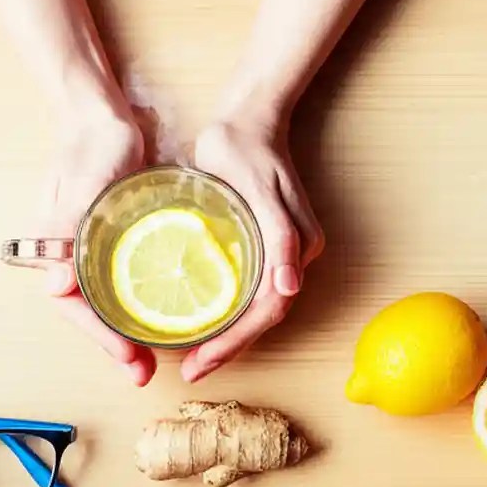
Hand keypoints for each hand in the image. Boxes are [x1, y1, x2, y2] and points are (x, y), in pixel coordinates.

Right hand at [39, 115, 157, 385]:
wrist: (101, 113)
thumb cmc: (93, 143)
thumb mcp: (85, 183)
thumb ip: (67, 230)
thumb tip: (54, 286)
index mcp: (56, 246)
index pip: (72, 305)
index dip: (98, 336)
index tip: (128, 358)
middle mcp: (70, 254)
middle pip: (88, 311)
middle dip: (113, 346)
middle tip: (143, 373)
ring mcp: (89, 249)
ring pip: (102, 301)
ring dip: (123, 331)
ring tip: (150, 360)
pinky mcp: (110, 240)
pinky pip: (118, 281)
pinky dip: (134, 303)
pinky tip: (160, 316)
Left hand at [183, 111, 324, 381]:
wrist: (248, 117)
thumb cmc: (241, 147)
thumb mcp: (256, 188)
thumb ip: (278, 237)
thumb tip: (289, 288)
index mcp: (296, 247)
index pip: (268, 310)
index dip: (235, 342)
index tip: (200, 361)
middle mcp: (296, 256)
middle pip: (264, 317)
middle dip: (229, 348)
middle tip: (190, 370)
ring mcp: (285, 253)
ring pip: (258, 309)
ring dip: (230, 337)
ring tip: (195, 358)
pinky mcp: (270, 245)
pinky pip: (252, 291)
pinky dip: (231, 314)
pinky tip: (203, 324)